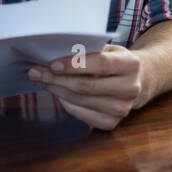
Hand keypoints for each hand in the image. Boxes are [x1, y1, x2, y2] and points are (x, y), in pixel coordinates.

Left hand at [27, 45, 148, 130]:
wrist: (137, 81)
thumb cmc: (114, 61)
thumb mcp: (108, 48)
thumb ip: (87, 50)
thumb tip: (52, 55)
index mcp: (132, 65)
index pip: (100, 64)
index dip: (74, 65)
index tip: (52, 64)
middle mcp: (130, 89)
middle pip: (85, 86)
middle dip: (55, 78)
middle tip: (34, 71)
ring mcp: (122, 110)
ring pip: (79, 100)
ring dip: (55, 89)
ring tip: (39, 79)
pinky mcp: (111, 123)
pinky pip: (79, 113)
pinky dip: (63, 101)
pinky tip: (55, 91)